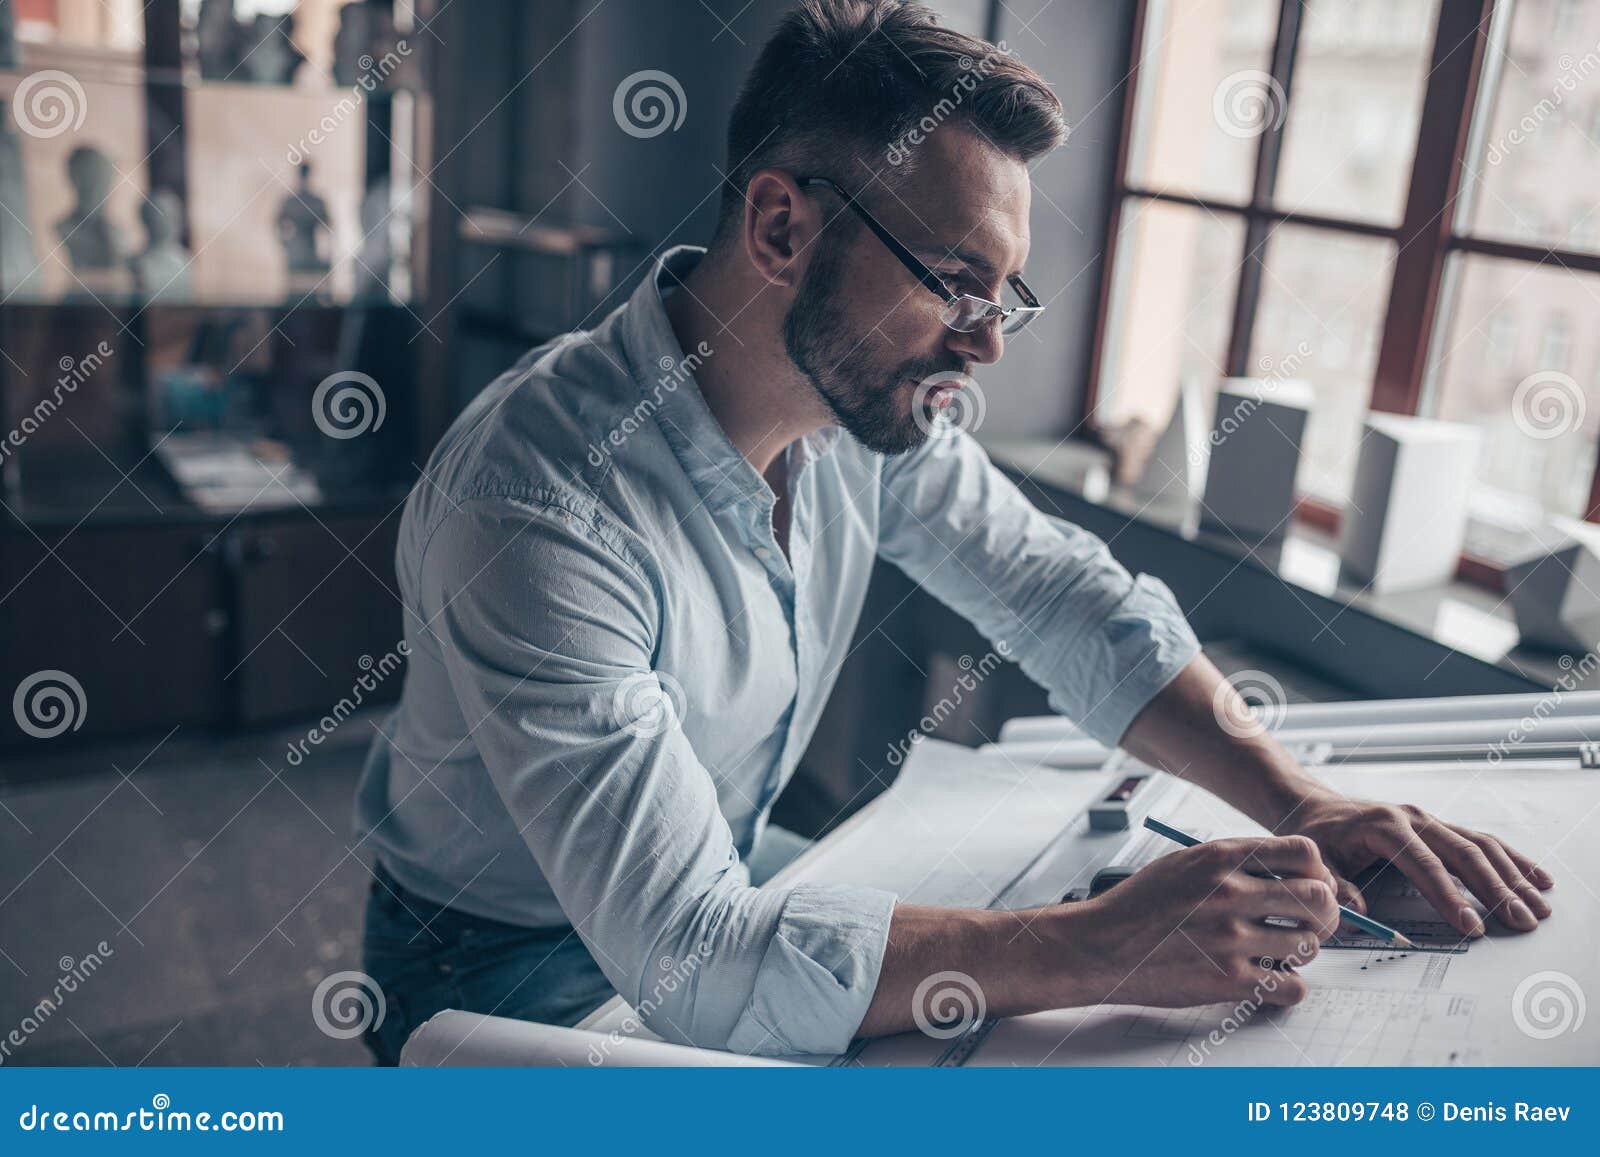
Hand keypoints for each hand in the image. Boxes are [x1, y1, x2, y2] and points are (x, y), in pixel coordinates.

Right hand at [1061, 836, 1339, 1008]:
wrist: (1099, 946)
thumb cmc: (1139, 905)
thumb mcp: (1185, 863)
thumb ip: (1236, 862)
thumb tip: (1292, 873)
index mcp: (1220, 858)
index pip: (1305, 853)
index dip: (1317, 871)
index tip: (1310, 885)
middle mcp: (1230, 893)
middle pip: (1320, 898)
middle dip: (1324, 913)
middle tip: (1311, 923)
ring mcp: (1230, 938)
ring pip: (1310, 945)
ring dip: (1301, 951)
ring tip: (1279, 951)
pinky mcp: (1228, 980)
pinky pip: (1292, 988)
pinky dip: (1287, 988)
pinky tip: (1267, 978)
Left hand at [1284, 793, 1553, 936]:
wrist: (1314, 805)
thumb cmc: (1315, 835)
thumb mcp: (1314, 859)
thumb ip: (1333, 885)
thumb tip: (1356, 913)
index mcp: (1384, 826)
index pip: (1424, 865)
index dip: (1449, 897)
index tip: (1472, 927)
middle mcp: (1414, 818)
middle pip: (1464, 854)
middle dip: (1496, 891)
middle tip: (1522, 923)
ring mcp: (1430, 820)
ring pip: (1481, 847)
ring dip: (1512, 878)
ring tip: (1539, 908)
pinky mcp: (1439, 827)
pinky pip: (1482, 842)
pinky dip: (1511, 860)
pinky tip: (1536, 879)